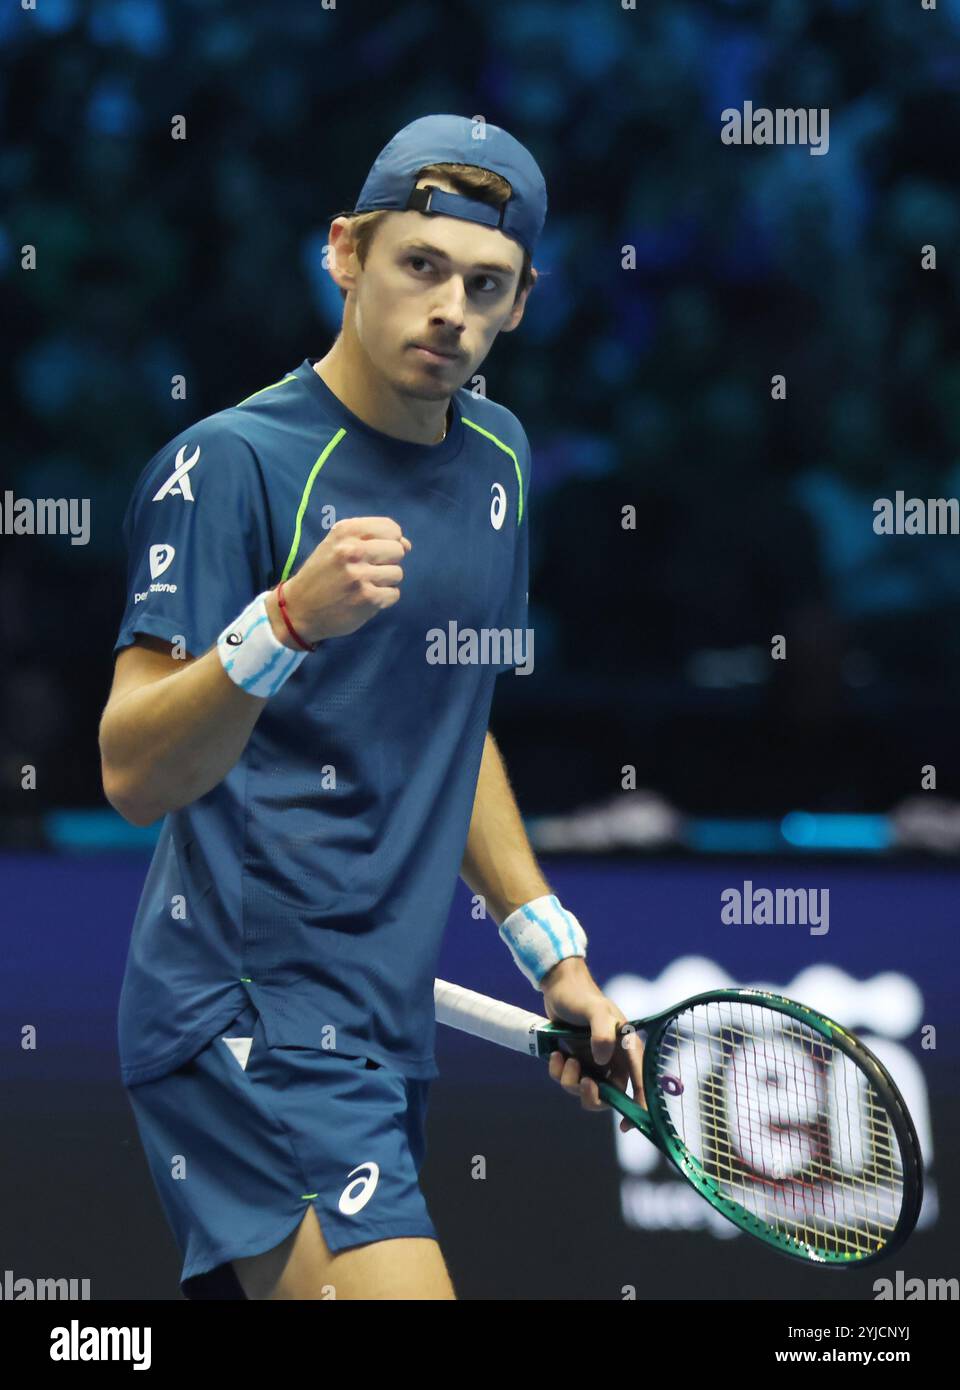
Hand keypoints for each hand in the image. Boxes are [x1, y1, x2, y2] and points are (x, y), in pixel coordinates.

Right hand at [267, 516, 411, 646]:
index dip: (391, 540)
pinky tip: (366, 599)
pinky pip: (394, 594)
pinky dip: (383, 598)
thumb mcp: (337, 546)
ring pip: (397, 573)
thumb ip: (371, 539)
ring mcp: (360, 575)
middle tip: (369, 570)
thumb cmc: (321, 573)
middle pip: (397, 550)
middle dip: (388, 561)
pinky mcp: (367, 598)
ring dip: (385, 581)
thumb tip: (407, 545)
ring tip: (365, 585)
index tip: (377, 551)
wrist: (298, 608)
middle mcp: (352, 550)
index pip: (390, 528)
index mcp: (345, 532)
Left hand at [542, 958, 645, 1131]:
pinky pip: (567, 1081)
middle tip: (582, 1082)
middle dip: (593, 1096)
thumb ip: (602, 1032)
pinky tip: (555, 1055)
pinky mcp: (576, 1062)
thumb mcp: (595, 1010)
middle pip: (610, 1097)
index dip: (638, 1109)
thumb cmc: (582, 996)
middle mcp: (613, 1060)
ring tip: (564, 1059)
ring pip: (585, 1091)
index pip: (640, 1084)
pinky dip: (558, 1073)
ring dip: (570, 1081)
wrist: (558, 987)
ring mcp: (593, 1063)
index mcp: (627, 1050)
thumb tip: (602, 1061)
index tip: (625, 1126)